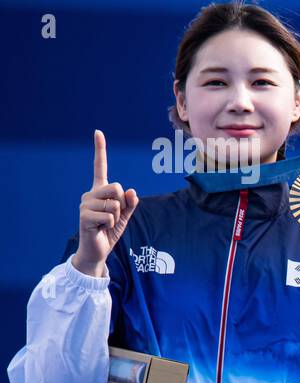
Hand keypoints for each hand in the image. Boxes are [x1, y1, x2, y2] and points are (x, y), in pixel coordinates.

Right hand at [72, 130, 137, 277]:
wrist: (97, 250)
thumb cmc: (109, 231)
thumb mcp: (125, 216)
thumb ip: (130, 203)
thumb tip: (131, 191)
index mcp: (100, 191)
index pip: (99, 167)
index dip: (99, 150)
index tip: (98, 132)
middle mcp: (90, 194)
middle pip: (116, 186)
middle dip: (121, 203)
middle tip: (113, 216)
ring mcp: (85, 204)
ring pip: (114, 203)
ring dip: (117, 216)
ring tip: (106, 224)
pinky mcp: (84, 216)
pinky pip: (110, 215)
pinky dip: (112, 224)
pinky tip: (101, 228)